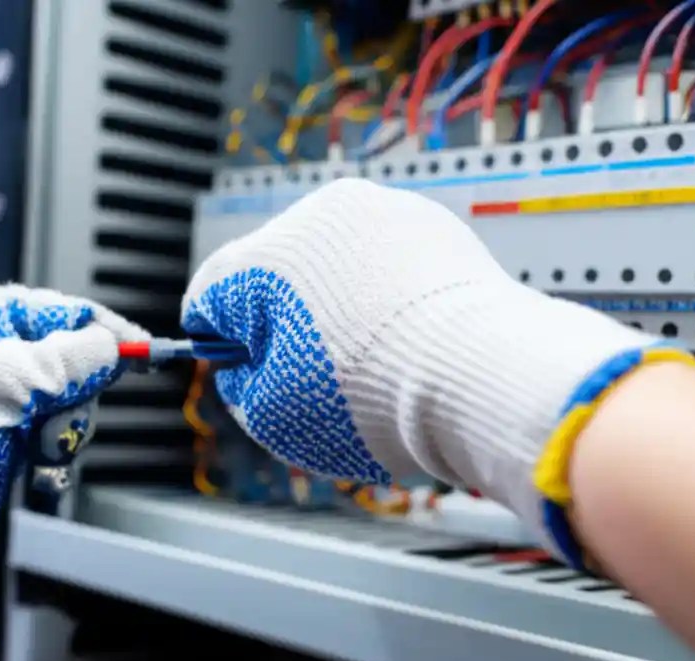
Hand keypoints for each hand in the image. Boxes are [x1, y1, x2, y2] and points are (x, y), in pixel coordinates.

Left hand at [0, 285, 146, 636]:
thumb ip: (52, 363)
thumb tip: (104, 346)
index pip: (31, 309)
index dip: (85, 324)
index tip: (132, 347)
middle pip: (42, 359)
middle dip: (70, 386)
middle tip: (69, 416)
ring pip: (40, 408)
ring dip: (57, 430)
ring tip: (42, 455)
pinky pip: (25, 449)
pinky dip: (42, 462)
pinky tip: (37, 478)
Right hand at [182, 179, 688, 559]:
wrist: (483, 378)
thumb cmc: (373, 403)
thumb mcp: (271, 416)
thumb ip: (239, 381)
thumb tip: (245, 362)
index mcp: (264, 259)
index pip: (211, 295)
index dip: (221, 343)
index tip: (244, 371)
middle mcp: (317, 216)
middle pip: (270, 273)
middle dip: (281, 321)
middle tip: (315, 377)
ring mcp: (380, 211)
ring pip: (329, 263)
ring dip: (333, 305)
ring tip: (369, 360)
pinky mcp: (431, 222)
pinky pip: (382, 258)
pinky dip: (383, 293)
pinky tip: (403, 337)